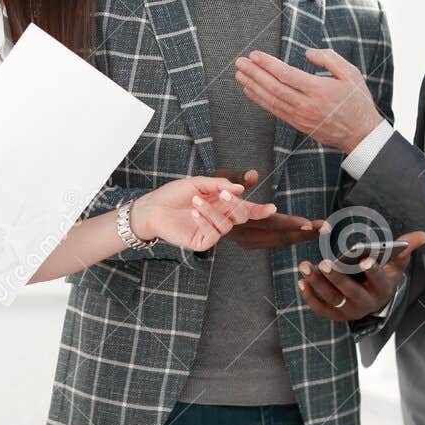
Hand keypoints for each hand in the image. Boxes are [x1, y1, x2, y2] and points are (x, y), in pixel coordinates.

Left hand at [133, 176, 276, 251]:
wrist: (152, 207)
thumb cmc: (174, 194)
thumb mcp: (198, 183)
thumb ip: (219, 185)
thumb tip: (240, 189)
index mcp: (222, 204)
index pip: (246, 209)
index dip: (259, 210)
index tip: (271, 208)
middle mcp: (220, 218)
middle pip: (241, 217)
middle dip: (238, 206)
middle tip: (227, 194)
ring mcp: (211, 231)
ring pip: (227, 225)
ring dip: (213, 211)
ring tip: (196, 200)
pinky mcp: (201, 242)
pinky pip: (213, 234)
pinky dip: (205, 221)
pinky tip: (194, 212)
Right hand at [207, 167, 324, 249]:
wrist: (192, 211)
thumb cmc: (207, 190)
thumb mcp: (218, 179)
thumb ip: (236, 177)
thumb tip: (253, 174)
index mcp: (238, 218)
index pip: (268, 221)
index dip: (289, 223)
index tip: (308, 223)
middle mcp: (242, 233)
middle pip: (278, 235)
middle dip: (303, 232)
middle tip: (324, 226)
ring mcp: (246, 241)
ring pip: (278, 241)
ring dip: (300, 236)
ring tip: (320, 229)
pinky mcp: (250, 242)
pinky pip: (274, 241)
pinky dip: (290, 237)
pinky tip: (304, 232)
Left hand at [234, 49, 382, 153]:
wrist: (360, 134)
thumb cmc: (357, 101)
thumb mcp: (351, 74)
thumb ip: (329, 59)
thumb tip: (307, 53)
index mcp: (319, 89)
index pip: (286, 74)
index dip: (267, 64)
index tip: (254, 55)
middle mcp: (306, 104)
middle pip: (273, 86)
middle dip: (254, 73)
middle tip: (239, 62)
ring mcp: (300, 116)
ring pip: (270, 99)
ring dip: (252, 86)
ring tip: (239, 74)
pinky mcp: (297, 124)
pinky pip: (274, 110)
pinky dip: (260, 100)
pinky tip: (250, 91)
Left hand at [297, 230, 424, 321]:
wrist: (373, 300)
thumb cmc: (382, 275)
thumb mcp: (395, 264)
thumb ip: (404, 248)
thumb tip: (423, 234)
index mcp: (382, 289)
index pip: (378, 279)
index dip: (372, 270)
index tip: (364, 259)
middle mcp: (366, 304)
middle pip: (351, 292)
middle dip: (337, 278)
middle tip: (325, 262)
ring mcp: (349, 311)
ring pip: (332, 299)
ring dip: (317, 283)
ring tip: (305, 265)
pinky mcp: (335, 315)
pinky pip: (320, 308)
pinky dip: (309, 296)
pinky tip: (301, 281)